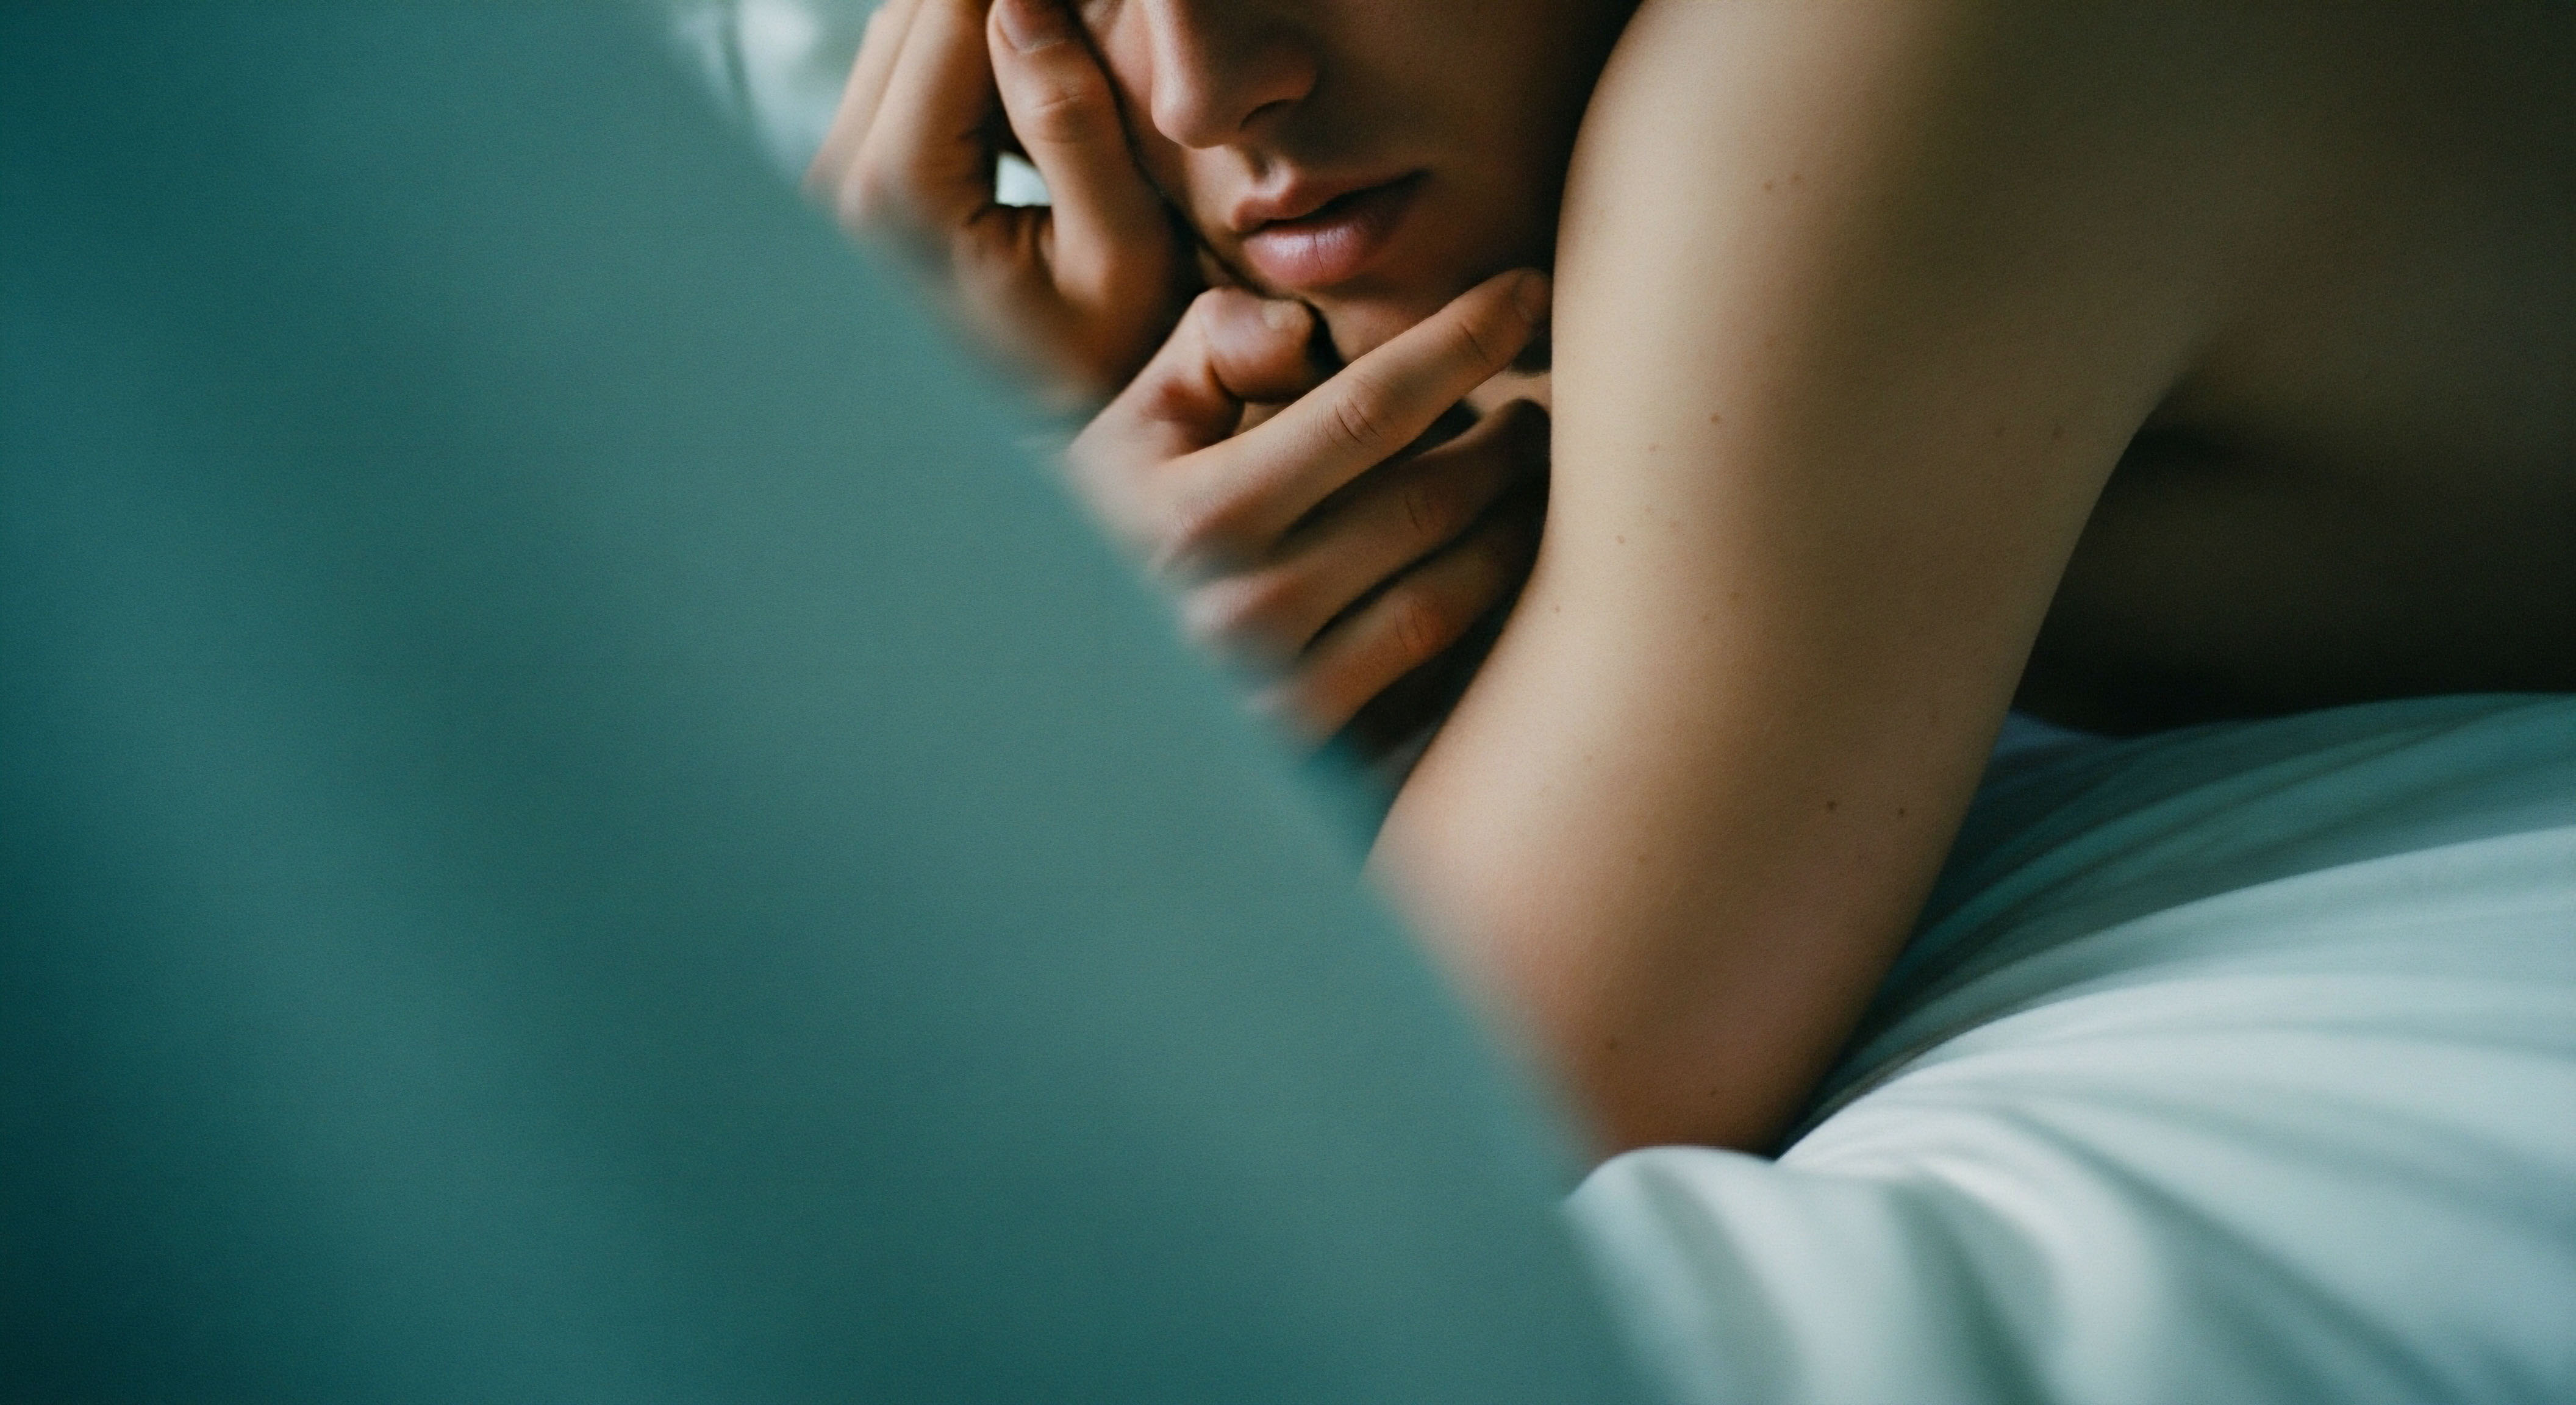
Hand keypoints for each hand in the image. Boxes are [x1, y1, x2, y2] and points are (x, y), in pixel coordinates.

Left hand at [807, 0, 1193, 407]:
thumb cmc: (1102, 361)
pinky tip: (1037, 94)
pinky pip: (907, 79)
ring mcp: (837, 184)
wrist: (1052, 440)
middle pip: (915, 11)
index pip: (949, 13)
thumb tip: (1024, 1)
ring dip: (988, 23)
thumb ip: (1073, 123)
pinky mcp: (855, 185)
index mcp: (900, 193)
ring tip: (1074, 54)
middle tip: (1093, 17)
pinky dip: (972, 62)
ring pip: (904, 34)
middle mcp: (842, 181)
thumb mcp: (1120, 252)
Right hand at [1069, 270, 1552, 746]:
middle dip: (1508, 443)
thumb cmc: (1100, 540)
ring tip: (1530, 486)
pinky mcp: (1315, 761)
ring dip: (1513, 528)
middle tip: (1542, 412)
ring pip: (1450, 595)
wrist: (1060, 701)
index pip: (1367, 408)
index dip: (1459, 341)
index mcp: (1199, 516)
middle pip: (1430, 501)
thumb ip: (1209, 351)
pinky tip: (1496, 580)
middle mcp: (1246, 611)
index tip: (1524, 292)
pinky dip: (1480, 623)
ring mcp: (1284, 696)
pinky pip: (1432, 680)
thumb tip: (1305, 328)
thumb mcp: (1125, 432)